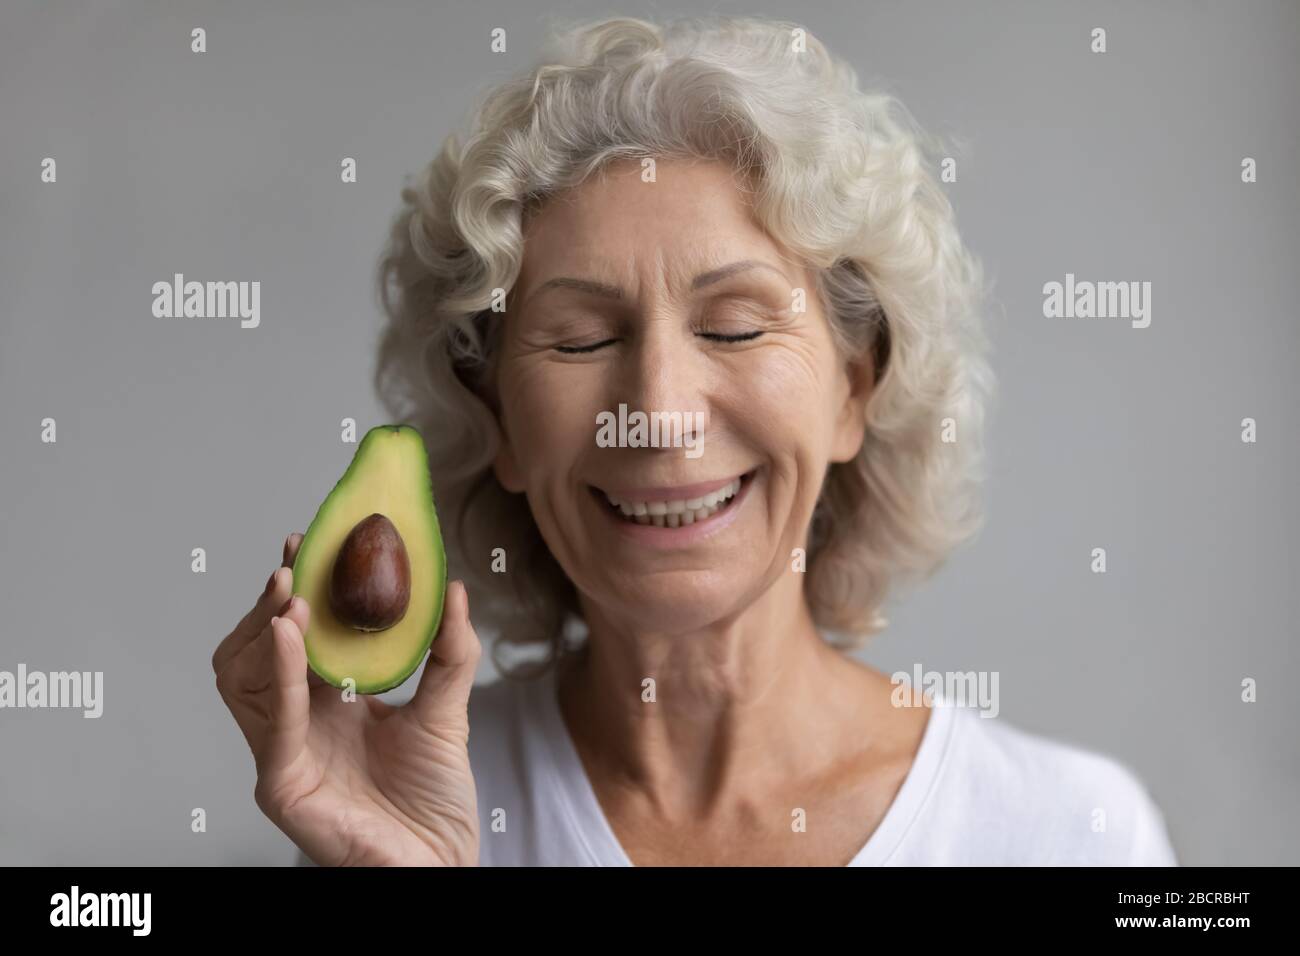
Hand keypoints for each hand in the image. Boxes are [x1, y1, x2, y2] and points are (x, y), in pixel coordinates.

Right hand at [213, 533, 481, 865]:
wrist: (442, 859)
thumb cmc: (436, 796)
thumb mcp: (447, 709)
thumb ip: (450, 651)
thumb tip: (453, 585)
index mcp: (326, 701)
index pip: (293, 635)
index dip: (293, 589)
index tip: (304, 542)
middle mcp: (297, 723)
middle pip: (253, 651)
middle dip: (267, 604)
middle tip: (292, 562)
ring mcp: (282, 753)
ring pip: (242, 680)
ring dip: (264, 630)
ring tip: (290, 593)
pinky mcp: (281, 784)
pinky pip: (271, 722)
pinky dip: (278, 674)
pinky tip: (288, 636)